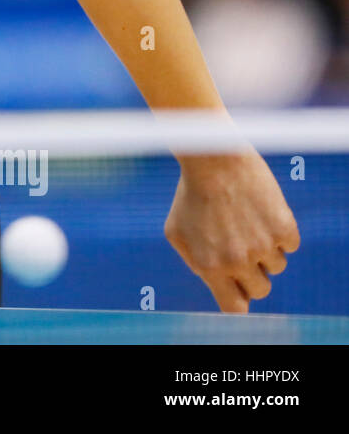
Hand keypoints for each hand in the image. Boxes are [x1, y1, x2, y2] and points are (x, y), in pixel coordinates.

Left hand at [164, 148, 299, 311]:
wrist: (213, 158)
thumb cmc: (190, 194)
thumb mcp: (176, 231)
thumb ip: (194, 261)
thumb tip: (212, 280)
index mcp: (209, 266)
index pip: (235, 308)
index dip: (239, 300)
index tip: (240, 291)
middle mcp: (237, 261)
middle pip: (260, 290)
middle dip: (252, 273)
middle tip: (242, 248)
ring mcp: (262, 245)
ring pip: (277, 266)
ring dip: (266, 249)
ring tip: (246, 222)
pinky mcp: (283, 227)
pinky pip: (290, 245)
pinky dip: (280, 232)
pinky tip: (261, 212)